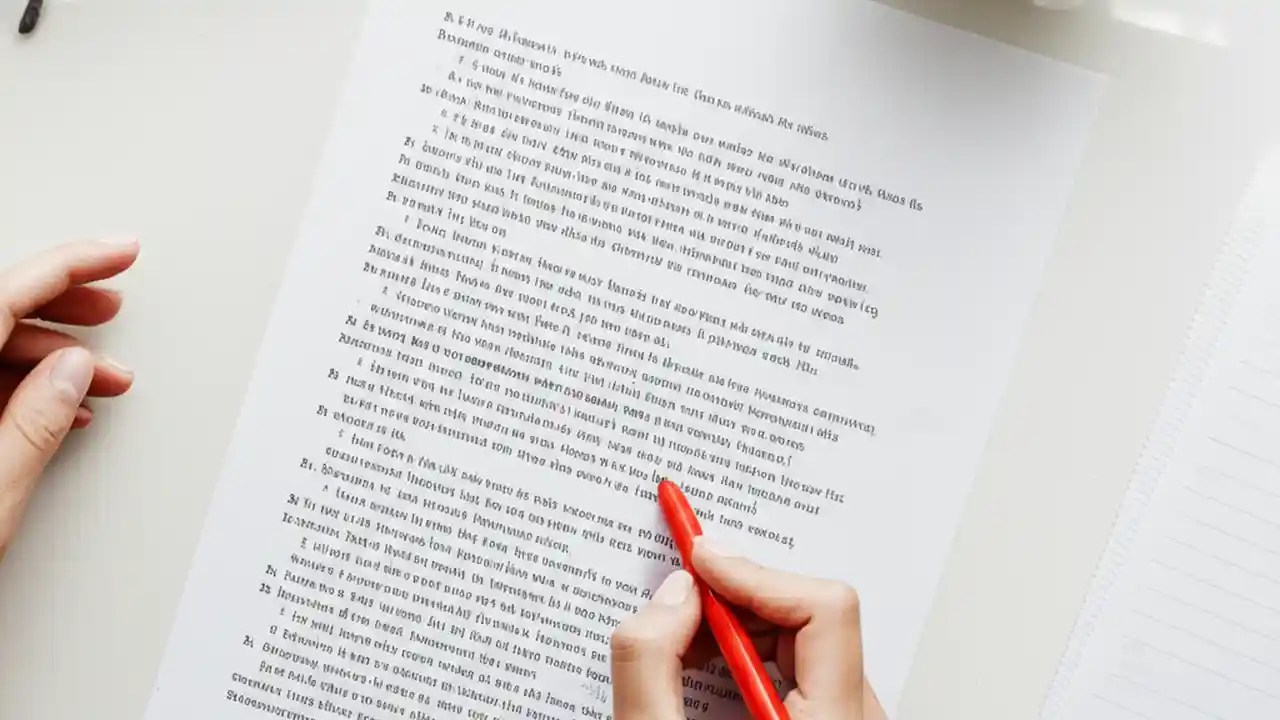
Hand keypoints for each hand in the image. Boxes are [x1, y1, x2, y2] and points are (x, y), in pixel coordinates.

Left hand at [0, 239, 138, 563]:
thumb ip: (36, 421)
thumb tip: (72, 367)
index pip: (4, 290)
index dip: (71, 263)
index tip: (119, 251)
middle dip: (64, 303)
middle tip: (113, 302)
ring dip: (51, 355)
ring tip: (104, 379)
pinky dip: (24, 384)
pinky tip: (62, 404)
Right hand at [611, 537, 887, 718]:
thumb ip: (652, 667)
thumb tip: (671, 594)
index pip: (825, 608)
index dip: (754, 573)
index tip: (699, 558)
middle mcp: (852, 717)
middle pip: (813, 616)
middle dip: (737, 597)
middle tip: (679, 598)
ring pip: (807, 638)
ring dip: (740, 624)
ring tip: (684, 640)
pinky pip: (803, 665)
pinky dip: (750, 652)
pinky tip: (707, 663)